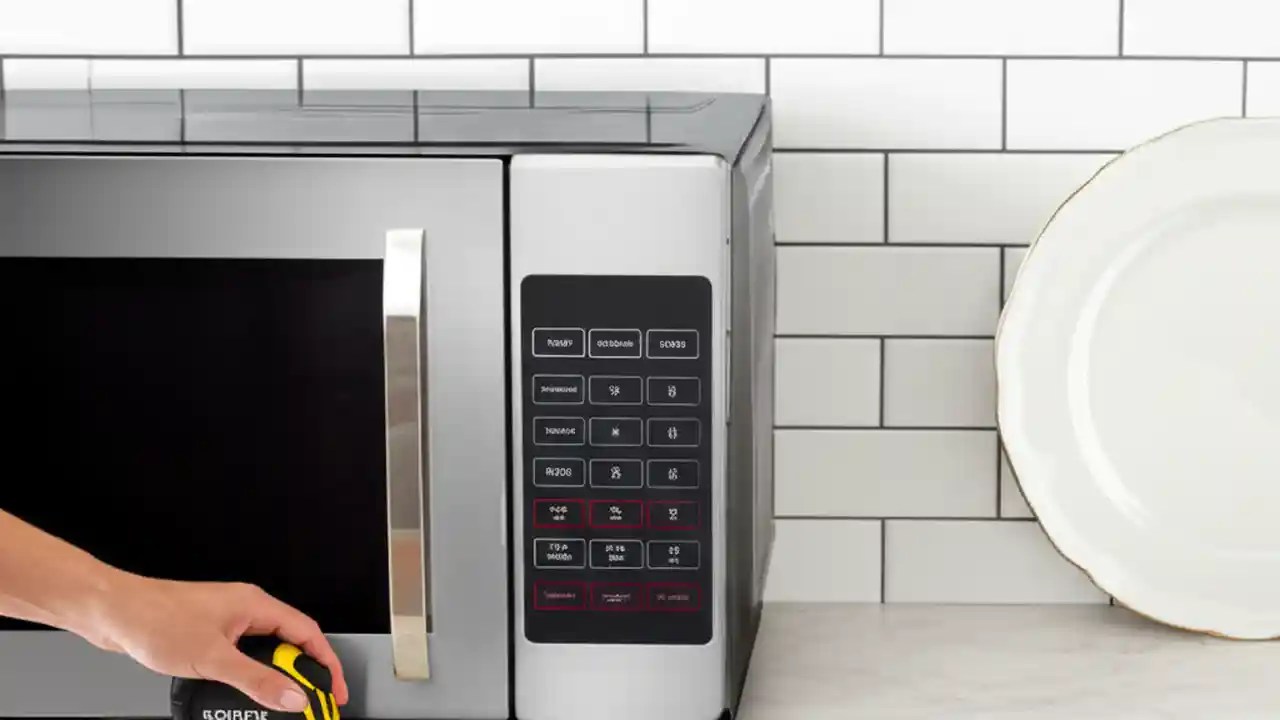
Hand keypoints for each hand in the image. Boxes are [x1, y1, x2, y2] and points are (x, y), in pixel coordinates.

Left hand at [85, 574, 348, 711]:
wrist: (112, 612)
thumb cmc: (155, 619)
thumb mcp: (213, 659)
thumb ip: (256, 680)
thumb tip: (293, 696)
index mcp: (255, 605)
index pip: (308, 635)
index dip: (326, 664)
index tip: (334, 690)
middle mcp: (244, 610)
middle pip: (289, 644)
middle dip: (300, 675)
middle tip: (305, 704)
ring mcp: (225, 622)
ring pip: (263, 652)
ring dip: (272, 677)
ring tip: (273, 702)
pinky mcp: (207, 635)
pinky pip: (240, 657)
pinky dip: (248, 676)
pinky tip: (237, 692)